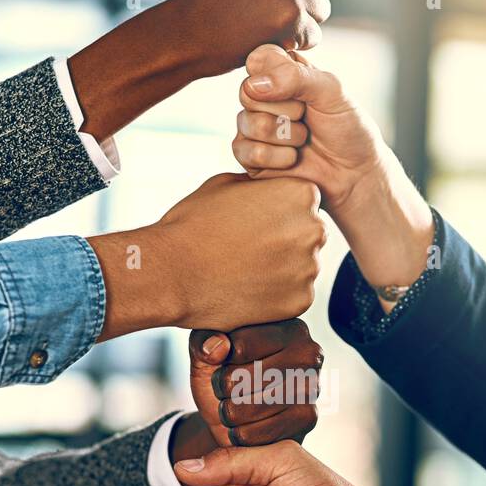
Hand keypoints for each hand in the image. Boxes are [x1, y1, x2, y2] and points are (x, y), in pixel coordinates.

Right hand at [88, 172, 325, 337]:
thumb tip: (269, 188)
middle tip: (250, 248)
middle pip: (309, 234)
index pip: (305, 200)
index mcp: (301, 193)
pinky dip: (276, 295)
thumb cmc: (193, 224)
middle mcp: (313, 229)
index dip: (279, 211)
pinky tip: (247, 289)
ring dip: (283, 268)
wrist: (172, 272)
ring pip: (304, 267)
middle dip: (287, 240)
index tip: (255, 222)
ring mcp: (308, 269)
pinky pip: (295, 295)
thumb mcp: (226, 184)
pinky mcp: (299, 301)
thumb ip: (259, 185)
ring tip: (244, 269)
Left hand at [188, 319, 322, 447]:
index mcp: (286, 324)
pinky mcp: (308, 417)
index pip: (239, 345)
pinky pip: (259, 431)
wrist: (239, 417)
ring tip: (234, 407)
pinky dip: (241, 434)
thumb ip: (204, 340)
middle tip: (228, 389)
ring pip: (248, 406)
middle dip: (223, 389)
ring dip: (229, 412)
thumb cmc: (226, 375)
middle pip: (243, 376)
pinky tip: (245, 427)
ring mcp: (312, 385)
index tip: (226, 362)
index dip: (219, 360)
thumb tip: (218, 348)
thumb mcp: (207, 350)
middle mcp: (308, 351)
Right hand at [233, 45, 434, 294]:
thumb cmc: (356, 139)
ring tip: (304, 153)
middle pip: (247, 95)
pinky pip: (241, 156)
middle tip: (308, 131)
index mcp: (289, 75)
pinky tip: (293, 171)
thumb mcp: (335, 97)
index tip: (305, 100)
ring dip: (276, 143)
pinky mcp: (254, 166)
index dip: (278, 83)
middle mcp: (271, 101)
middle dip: (281, 117)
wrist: (359, 190)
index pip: (258, 62)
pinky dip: (269, 165)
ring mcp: (260, 134)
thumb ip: (299, 77)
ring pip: (240, 127)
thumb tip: (256, 72)